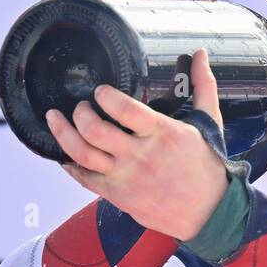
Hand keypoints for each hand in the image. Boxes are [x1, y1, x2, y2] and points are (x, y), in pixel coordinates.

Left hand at [47, 48, 230, 240]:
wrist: (210, 211)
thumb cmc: (208, 167)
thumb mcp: (209, 121)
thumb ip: (202, 85)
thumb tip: (201, 54)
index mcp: (163, 133)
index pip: (124, 109)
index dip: (105, 96)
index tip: (101, 92)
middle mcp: (141, 155)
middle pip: (94, 130)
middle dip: (79, 113)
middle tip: (80, 106)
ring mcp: (127, 177)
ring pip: (82, 154)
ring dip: (63, 134)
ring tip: (56, 119)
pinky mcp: (119, 196)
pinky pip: (84, 179)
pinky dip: (70, 165)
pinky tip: (64, 154)